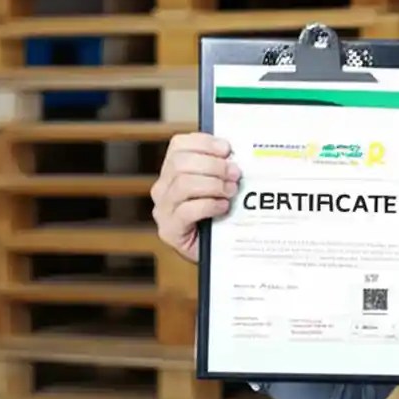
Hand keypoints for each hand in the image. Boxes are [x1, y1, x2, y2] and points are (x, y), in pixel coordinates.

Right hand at [151, 132, 240, 262]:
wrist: (215, 255)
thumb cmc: (219, 218)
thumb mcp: (217, 187)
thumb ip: (220, 169)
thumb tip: (236, 154)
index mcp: (172, 171)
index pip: (179, 145)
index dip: (204, 143)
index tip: (227, 149)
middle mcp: (163, 188)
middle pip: (181, 163)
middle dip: (213, 165)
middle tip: (235, 173)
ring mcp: (163, 210)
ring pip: (183, 184)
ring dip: (213, 184)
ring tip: (231, 191)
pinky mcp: (170, 230)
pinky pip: (187, 210)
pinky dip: (209, 205)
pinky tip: (223, 207)